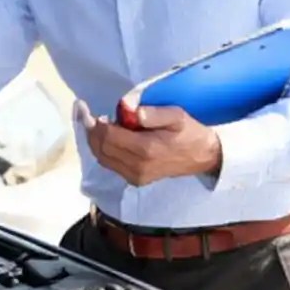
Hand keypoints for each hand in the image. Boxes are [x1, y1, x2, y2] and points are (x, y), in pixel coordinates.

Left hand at [76, 99, 221, 186]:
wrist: (203, 157)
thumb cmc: (189, 133)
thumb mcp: (177, 116)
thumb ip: (152, 113)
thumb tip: (128, 109)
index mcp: (145, 150)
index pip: (107, 137)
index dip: (93, 122)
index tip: (86, 109)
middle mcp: (137, 167)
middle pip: (101, 148)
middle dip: (91, 131)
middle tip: (88, 114)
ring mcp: (135, 176)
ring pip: (102, 158)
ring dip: (96, 141)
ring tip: (99, 123)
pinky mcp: (135, 180)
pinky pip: (110, 164)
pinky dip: (104, 150)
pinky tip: (109, 136)